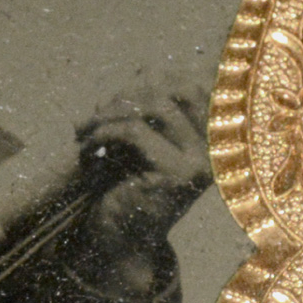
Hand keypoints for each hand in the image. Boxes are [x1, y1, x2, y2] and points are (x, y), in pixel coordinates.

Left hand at [72, 75, 211, 297]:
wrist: (119, 238)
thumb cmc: (126, 186)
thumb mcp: (138, 139)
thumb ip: (145, 105)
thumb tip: (146, 64)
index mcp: (216, 136)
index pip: (188, 85)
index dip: (146, 82)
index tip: (110, 99)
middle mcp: (220, 148)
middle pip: (169, 91)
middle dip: (122, 98)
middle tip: (91, 117)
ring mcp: (203, 161)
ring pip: (150, 108)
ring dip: (108, 115)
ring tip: (83, 131)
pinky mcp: (178, 174)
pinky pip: (134, 131)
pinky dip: (102, 133)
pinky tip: (85, 148)